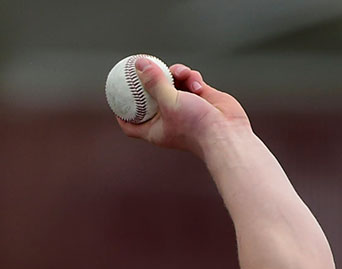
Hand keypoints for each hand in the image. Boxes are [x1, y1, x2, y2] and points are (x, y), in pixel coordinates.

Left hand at [116, 59, 249, 152]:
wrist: (226, 133)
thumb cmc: (195, 125)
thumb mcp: (169, 101)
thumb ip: (154, 82)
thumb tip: (139, 63)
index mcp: (155, 129)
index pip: (131, 125)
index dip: (121, 114)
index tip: (115, 98)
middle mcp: (168, 119)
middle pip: (151, 99)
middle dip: (148, 83)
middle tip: (142, 67)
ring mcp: (185, 108)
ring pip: (172, 84)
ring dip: (176, 74)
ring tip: (180, 73)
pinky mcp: (200, 98)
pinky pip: (190, 81)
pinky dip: (192, 78)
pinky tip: (198, 84)